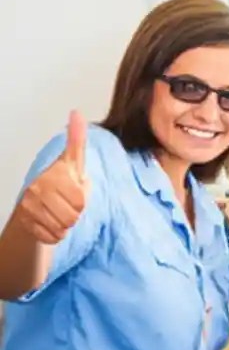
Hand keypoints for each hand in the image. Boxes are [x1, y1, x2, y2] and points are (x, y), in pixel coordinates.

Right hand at [17, 111, 88, 244]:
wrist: (34, 205)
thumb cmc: (59, 183)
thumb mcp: (73, 161)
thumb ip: (76, 139)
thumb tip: (76, 113)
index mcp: (52, 174)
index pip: (81, 200)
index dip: (82, 201)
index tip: (73, 192)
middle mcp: (37, 189)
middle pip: (74, 215)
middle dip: (75, 214)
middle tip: (66, 205)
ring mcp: (29, 206)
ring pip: (64, 227)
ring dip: (66, 225)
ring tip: (59, 214)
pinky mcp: (25, 223)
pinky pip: (53, 237)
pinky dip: (56, 235)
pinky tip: (50, 224)